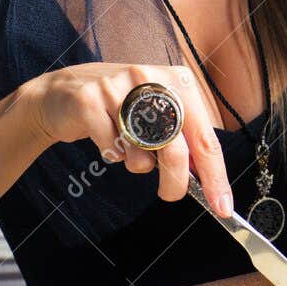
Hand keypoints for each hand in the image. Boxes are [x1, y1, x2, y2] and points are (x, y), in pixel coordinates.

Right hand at [22, 62, 233, 216]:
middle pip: (176, 149)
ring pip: (141, 154)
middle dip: (175, 182)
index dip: (215, 176)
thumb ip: (185, 139)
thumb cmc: (122, 108)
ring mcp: (118, 87)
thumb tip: (207, 179)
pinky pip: (111, 150)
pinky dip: (111, 154)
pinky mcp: (89, 100)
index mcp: (178, 81)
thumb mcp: (159, 113)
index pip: (205, 137)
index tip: (222, 206)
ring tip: (126, 145)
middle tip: (170, 194)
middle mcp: (152, 78)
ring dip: (136, 163)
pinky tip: (105, 137)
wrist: (64, 92)